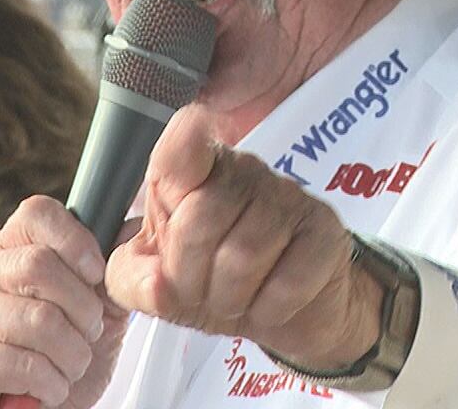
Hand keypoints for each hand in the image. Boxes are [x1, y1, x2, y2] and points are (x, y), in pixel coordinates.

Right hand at [0, 196, 131, 408]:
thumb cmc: (67, 352)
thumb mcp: (101, 304)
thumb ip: (113, 264)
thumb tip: (132, 224)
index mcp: (10, 249)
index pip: (36, 213)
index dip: (76, 240)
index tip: (97, 274)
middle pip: (38, 265)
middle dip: (82, 308)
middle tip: (89, 332)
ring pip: (38, 320)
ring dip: (72, 354)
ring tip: (71, 365)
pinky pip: (23, 364)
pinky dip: (52, 383)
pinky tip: (49, 387)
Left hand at [105, 107, 383, 370]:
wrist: (286, 311)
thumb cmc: (214, 281)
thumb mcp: (160, 283)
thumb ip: (131, 279)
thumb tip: (155, 285)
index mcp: (196, 172)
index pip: (181, 146)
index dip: (180, 149)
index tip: (182, 162)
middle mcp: (244, 170)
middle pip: (199, 220)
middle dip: (190, 276)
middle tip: (200, 293)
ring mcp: (289, 196)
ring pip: (243, 255)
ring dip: (230, 298)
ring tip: (234, 300)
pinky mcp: (325, 230)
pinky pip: (287, 281)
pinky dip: (269, 309)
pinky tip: (270, 305)